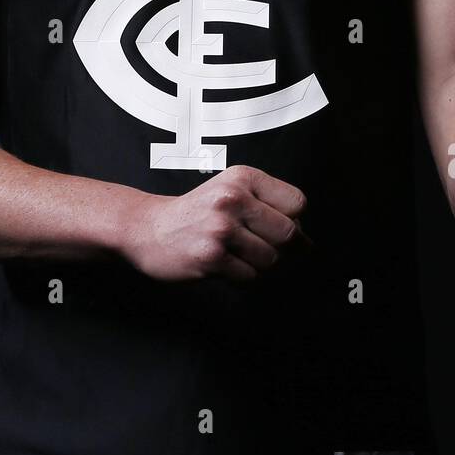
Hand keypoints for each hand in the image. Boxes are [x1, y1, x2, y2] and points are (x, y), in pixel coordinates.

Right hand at [118, 164, 311, 282]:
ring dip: (260, 264)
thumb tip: (308, 241)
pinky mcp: (211, 257)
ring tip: (238, 254)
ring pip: (271, 259)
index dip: (294, 220)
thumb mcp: (231, 191)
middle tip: (263, 247)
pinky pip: (250, 277)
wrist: (147, 228)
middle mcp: (232, 199)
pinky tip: (225, 264)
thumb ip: (268, 206)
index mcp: (243, 178)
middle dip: (283, 248)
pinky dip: (242, 276)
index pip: (298, 203)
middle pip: (289, 233)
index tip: (279, 227)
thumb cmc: (195, 212)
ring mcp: (221, 229)